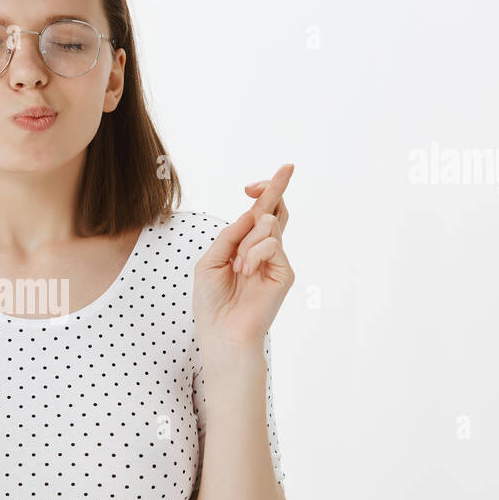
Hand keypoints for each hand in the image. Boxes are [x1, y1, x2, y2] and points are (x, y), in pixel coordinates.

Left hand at [193, 163, 296, 350]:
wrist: (221, 332)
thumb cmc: (211, 302)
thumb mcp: (211, 261)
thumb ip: (230, 236)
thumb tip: (252, 212)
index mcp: (244, 248)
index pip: (259, 214)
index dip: (261, 193)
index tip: (250, 186)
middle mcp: (264, 251)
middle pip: (277, 210)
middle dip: (278, 185)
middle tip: (287, 167)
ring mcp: (276, 261)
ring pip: (269, 224)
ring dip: (247, 240)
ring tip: (237, 266)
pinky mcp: (284, 272)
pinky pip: (272, 244)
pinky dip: (253, 253)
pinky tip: (245, 271)